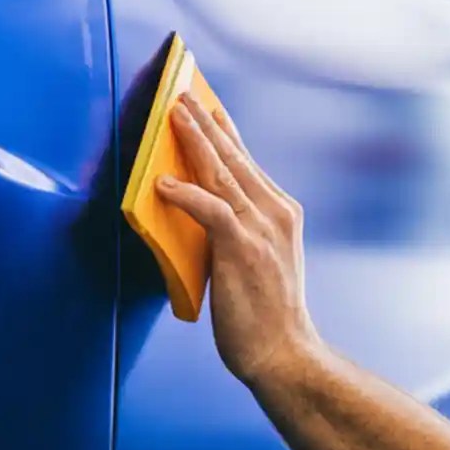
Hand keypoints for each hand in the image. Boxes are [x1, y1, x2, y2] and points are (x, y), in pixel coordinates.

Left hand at [156, 93, 320, 386]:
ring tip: (174, 115)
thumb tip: (198, 207)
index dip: (225, 132)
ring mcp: (262, 229)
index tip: (208, 106)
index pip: (247, 162)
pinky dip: (187, 193)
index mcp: (281, 212)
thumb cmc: (265, 315)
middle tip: (183, 95)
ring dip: (195, 140)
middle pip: (234, 156)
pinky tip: (165, 183)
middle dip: (206, 123)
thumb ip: (235, 229)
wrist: (284, 355)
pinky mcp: (243, 248)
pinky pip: (211, 209)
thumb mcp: (256, 259)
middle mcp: (276, 212)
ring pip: (222, 172)